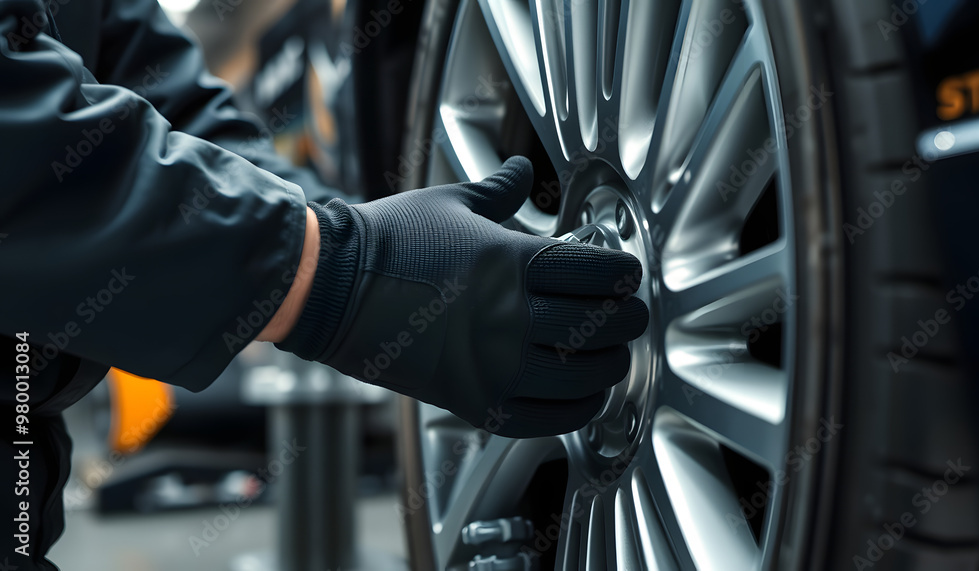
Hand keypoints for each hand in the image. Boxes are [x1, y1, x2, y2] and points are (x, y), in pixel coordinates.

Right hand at [278, 157, 648, 436]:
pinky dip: (577, 409)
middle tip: (628, 315)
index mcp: (512, 260)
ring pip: (584, 377)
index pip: (602, 273)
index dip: (626, 275)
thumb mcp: (449, 202)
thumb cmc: (388, 241)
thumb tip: (520, 170)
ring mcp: (493, 364)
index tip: (625, 276)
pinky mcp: (472, 401)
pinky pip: (546, 418)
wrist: (330, 288)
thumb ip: (498, 190)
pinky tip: (582, 395)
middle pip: (604, 326)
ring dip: (609, 366)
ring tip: (609, 355)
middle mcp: (510, 316)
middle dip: (628, 320)